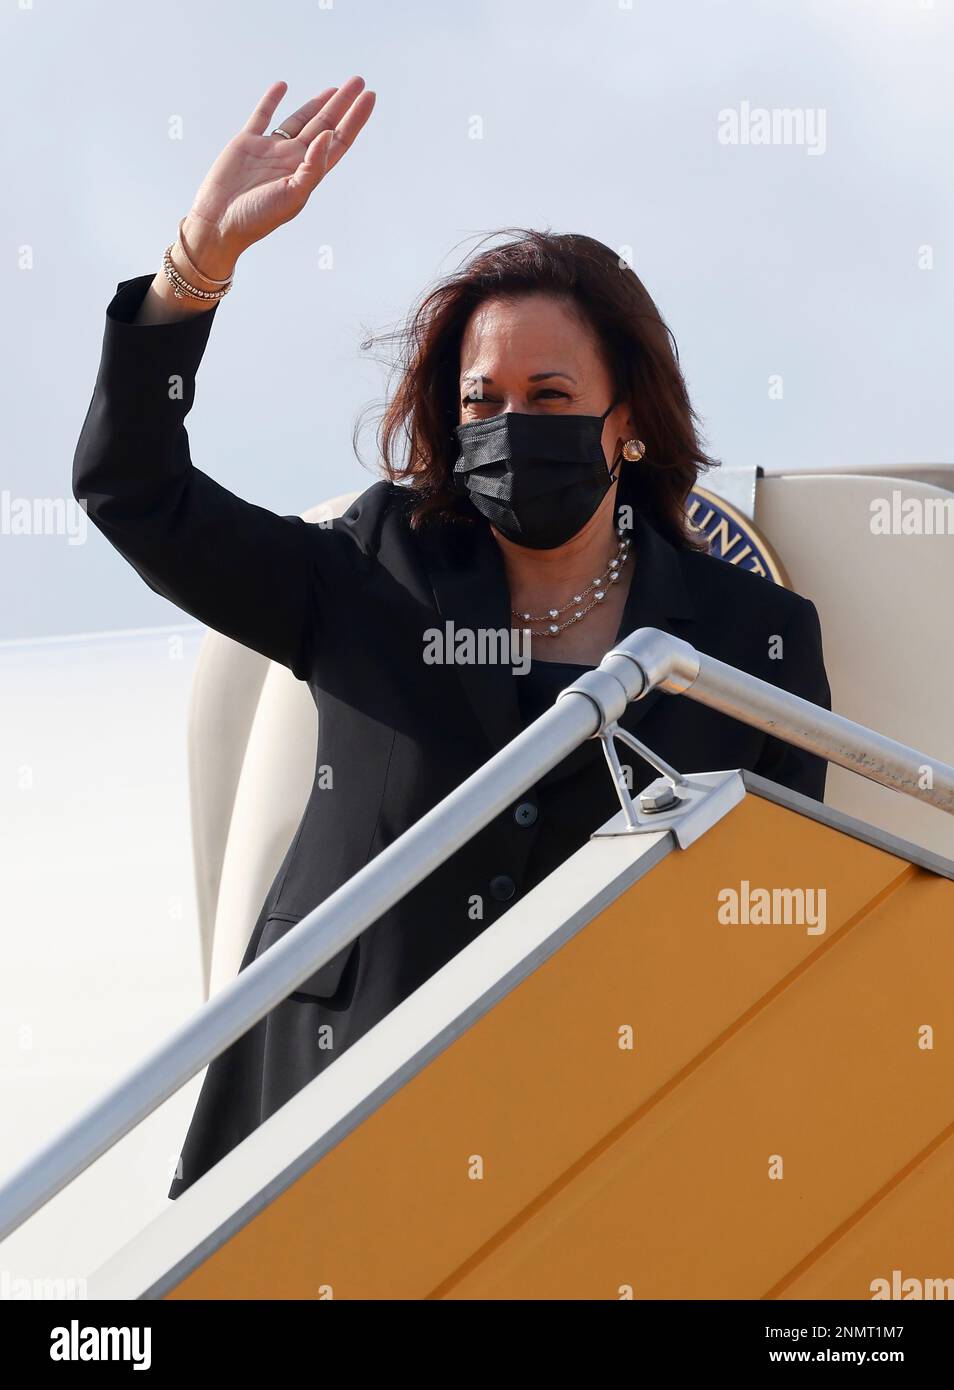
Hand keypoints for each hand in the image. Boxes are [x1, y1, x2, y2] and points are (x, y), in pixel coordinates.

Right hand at [181, 76, 375, 277]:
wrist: (219, 223)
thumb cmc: (257, 218)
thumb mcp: (293, 195)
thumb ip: (313, 167)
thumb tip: (329, 135)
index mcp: (307, 173)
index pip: (338, 141)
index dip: (355, 120)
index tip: (369, 97)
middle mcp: (292, 159)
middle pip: (324, 125)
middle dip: (342, 104)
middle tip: (358, 81)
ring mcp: (270, 150)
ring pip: (298, 120)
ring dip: (316, 103)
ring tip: (334, 88)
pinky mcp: (246, 143)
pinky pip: (262, 116)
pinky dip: (271, 101)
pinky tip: (282, 86)